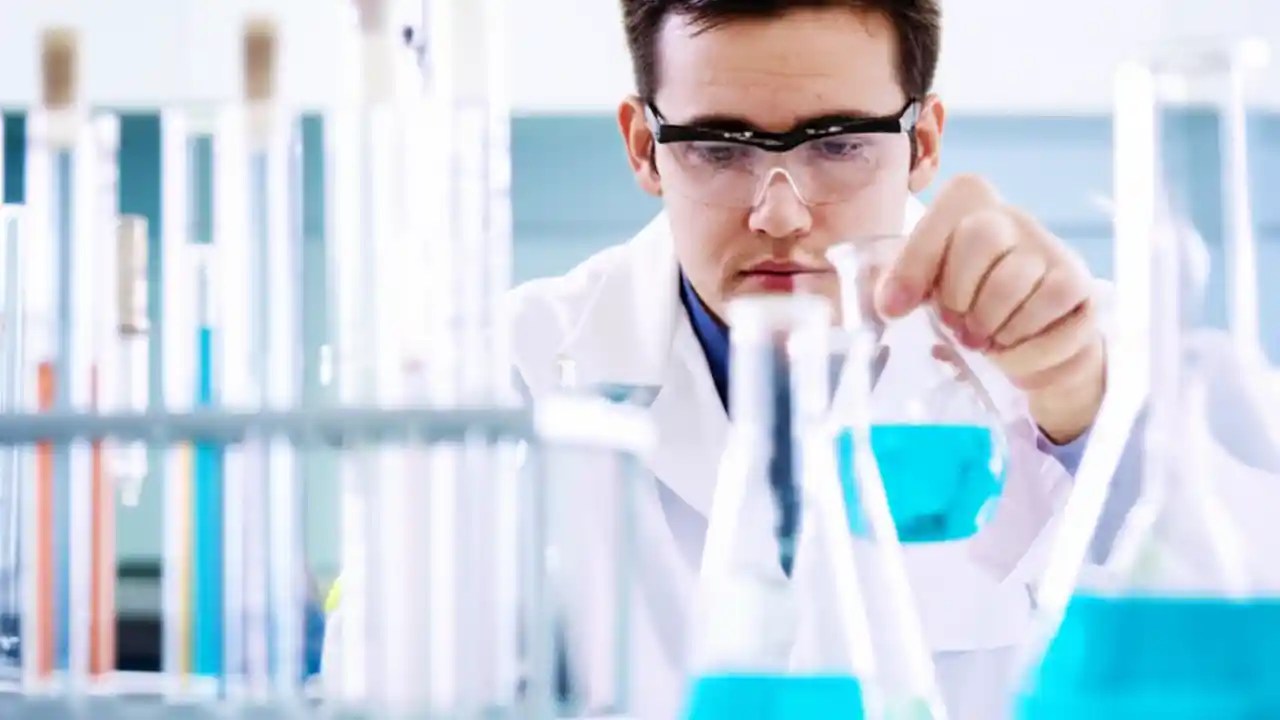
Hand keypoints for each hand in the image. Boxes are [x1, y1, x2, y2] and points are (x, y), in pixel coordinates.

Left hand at [876, 175, 1104, 443]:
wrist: (1027, 338)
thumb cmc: (965, 301)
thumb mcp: (924, 288)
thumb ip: (899, 286)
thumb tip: (890, 305)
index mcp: (969, 206)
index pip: (946, 212)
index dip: (917, 262)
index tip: (896, 307)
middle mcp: (1015, 217)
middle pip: (982, 238)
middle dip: (960, 296)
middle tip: (956, 327)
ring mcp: (1054, 250)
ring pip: (1019, 281)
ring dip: (993, 326)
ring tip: (984, 341)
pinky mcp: (1081, 287)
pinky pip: (1056, 314)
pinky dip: (1026, 348)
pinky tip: (1011, 353)